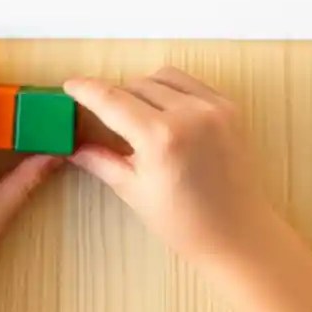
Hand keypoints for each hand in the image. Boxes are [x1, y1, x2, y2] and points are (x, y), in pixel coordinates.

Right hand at [66, 68, 311, 311]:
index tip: (70, 85)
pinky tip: (165, 113)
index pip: (112, 100)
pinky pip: (190, 83)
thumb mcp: (135, 192)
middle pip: (136, 85)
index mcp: (160, 138)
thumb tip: (72, 146)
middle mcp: (189, 114)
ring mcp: (213, 108)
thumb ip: (102, 161)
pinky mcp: (229, 108)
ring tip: (137, 116)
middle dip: (115, 96)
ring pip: (163, 77)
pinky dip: (171, 90)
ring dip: (143, 88)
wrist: (240, 234)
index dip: (87, 89)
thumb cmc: (185, 223)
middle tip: (105, 117)